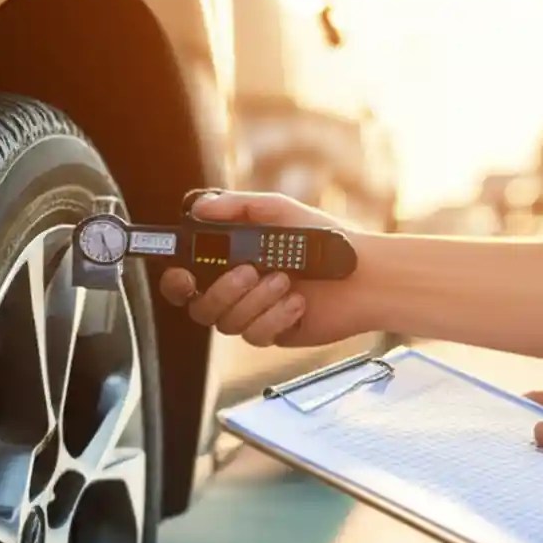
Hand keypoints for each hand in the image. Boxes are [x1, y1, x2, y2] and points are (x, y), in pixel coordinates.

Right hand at [158, 191, 376, 346]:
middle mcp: (238, 291)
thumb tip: (198, 207)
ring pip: (228, 323)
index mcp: (230, 260)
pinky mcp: (275, 334)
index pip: (187, 280)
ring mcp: (255, 315)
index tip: (185, 275)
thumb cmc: (324, 239)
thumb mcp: (278, 211)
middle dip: (223, 291)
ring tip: (285, 280)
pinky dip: (276, 317)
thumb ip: (235, 207)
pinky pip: (257, 336)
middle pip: (201, 308)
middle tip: (250, 271)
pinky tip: (298, 303)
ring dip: (255, 300)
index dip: (176, 282)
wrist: (365, 274)